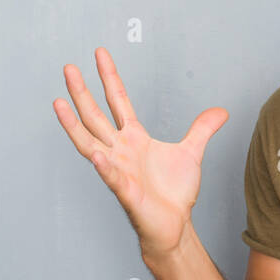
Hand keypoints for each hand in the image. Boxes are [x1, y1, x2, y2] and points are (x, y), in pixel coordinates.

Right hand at [53, 47, 228, 260]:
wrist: (175, 226)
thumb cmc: (174, 192)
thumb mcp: (191, 153)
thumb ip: (202, 130)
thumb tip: (221, 111)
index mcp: (134, 138)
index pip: (118, 101)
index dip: (109, 77)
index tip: (100, 53)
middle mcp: (120, 150)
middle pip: (96, 116)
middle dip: (82, 92)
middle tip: (68, 67)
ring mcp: (119, 170)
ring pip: (90, 143)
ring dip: (74, 125)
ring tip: (58, 104)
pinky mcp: (126, 192)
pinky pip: (112, 177)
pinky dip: (104, 166)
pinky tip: (96, 154)